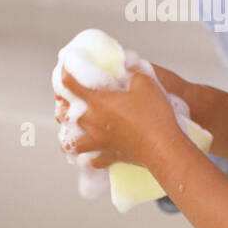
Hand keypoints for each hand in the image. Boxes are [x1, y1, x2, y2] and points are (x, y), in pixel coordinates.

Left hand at [58, 66, 183, 170]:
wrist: (163, 147)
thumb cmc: (153, 115)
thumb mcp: (145, 83)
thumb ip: (132, 73)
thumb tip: (128, 71)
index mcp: (98, 102)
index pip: (71, 85)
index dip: (65, 73)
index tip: (65, 68)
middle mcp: (92, 123)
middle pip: (66, 115)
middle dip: (65, 106)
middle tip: (68, 100)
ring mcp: (99, 142)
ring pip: (73, 142)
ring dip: (71, 136)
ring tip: (73, 131)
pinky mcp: (109, 156)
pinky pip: (92, 159)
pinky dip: (90, 156)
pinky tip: (92, 154)